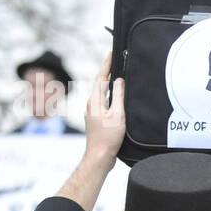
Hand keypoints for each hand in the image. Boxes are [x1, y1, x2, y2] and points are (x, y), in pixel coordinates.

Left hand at [84, 52, 124, 166]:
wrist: (99, 156)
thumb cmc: (108, 138)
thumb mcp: (117, 115)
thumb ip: (118, 96)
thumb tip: (119, 81)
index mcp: (95, 101)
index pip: (101, 78)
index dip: (107, 65)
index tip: (111, 53)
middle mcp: (91, 104)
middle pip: (99, 83)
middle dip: (107, 71)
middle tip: (115, 61)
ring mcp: (92, 112)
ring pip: (101, 93)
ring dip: (108, 83)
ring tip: (116, 75)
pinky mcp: (96, 119)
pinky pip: (102, 101)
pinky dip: (109, 94)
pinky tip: (115, 97)